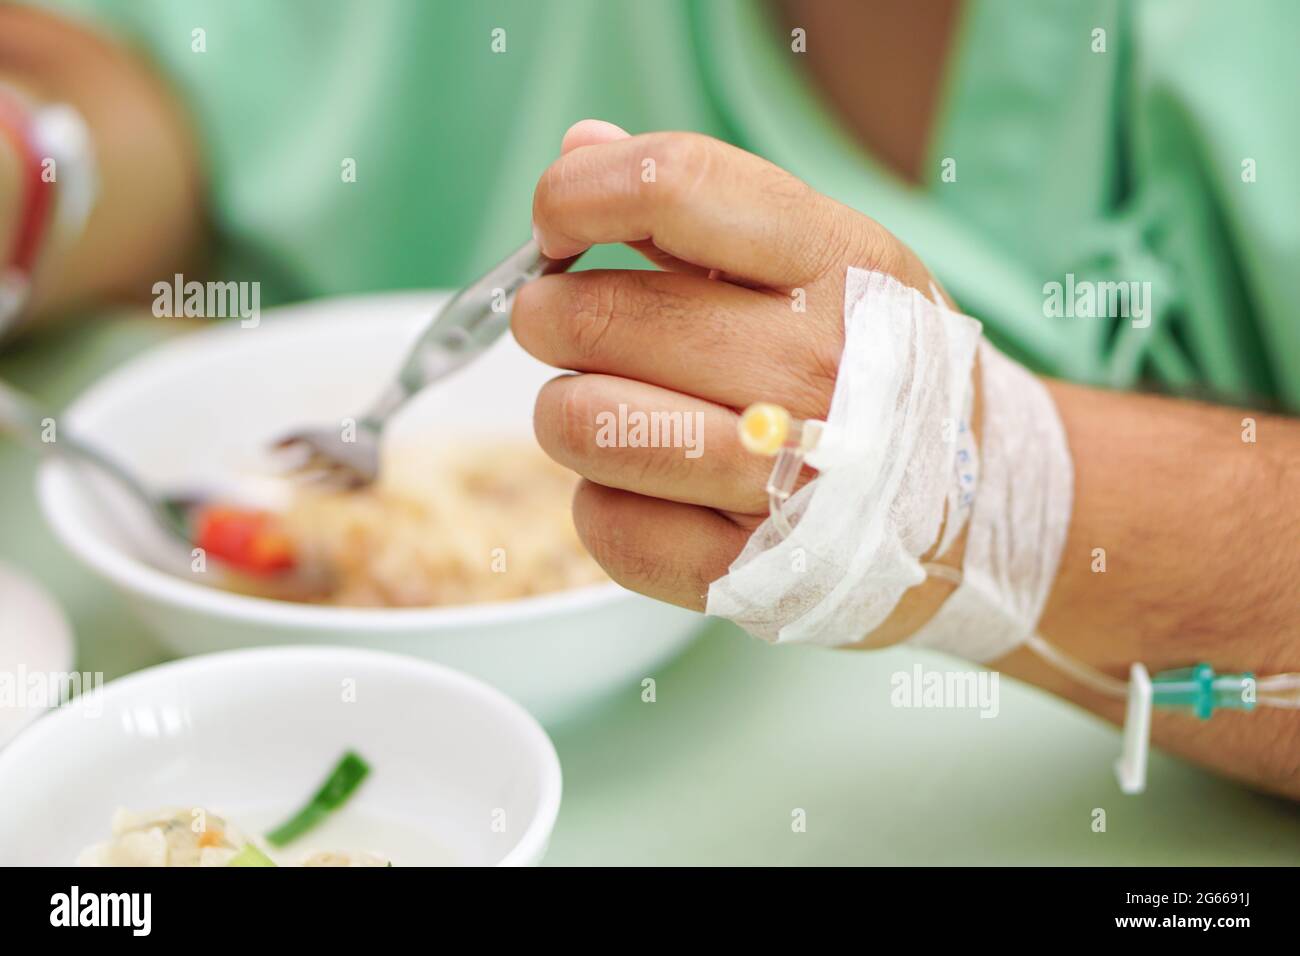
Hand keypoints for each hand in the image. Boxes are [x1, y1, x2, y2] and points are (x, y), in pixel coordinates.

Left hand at [517, 121, 963, 644]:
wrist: (973, 496)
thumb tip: (580, 154)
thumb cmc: (878, 358)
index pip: (674, 188)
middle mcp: (820, 367)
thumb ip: (699, 204)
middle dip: (551, 317)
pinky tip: (641, 482)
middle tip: (563, 325)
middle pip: (598, 317)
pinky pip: (607, 526)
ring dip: (565, 411)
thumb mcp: (824, 254)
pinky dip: (600, 500)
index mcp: (839, 263)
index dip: (577, 197)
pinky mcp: (750, 571)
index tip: (558, 226)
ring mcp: (789, 479)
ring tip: (599, 405)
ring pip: (585, 425)